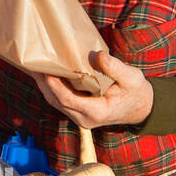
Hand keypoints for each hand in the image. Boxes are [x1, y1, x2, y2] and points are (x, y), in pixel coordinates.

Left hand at [31, 49, 153, 128]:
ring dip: (45, 85)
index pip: (68, 99)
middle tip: (33, 64)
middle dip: (44, 83)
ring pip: (56, 102)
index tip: (46, 71)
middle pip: (57, 101)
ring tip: (35, 66)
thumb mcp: (131, 77)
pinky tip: (46, 73)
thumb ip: (114, 68)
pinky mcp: (78, 112)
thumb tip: (97, 56)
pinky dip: (52, 87)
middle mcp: (84, 119)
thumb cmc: (137, 91)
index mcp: (96, 112)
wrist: (142, 107)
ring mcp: (80, 118)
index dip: (55, 86)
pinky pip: (60, 101)